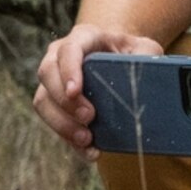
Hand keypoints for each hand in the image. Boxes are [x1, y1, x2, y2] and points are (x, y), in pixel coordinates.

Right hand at [34, 22, 163, 159]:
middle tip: (88, 117)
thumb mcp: (145, 48)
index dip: (68, 70)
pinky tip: (89, 151)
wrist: (116, 59)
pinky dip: (68, 139)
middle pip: (47, 74)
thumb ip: (147, 56)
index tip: (75, 91)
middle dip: (64, 100)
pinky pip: (52, 122)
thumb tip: (147, 75)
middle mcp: (59, 57)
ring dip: (61, 123)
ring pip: (42, 101)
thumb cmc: (130, 52)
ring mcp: (53, 81)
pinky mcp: (54, 104)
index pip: (68, 49)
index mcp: (83, 38)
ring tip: (86, 139)